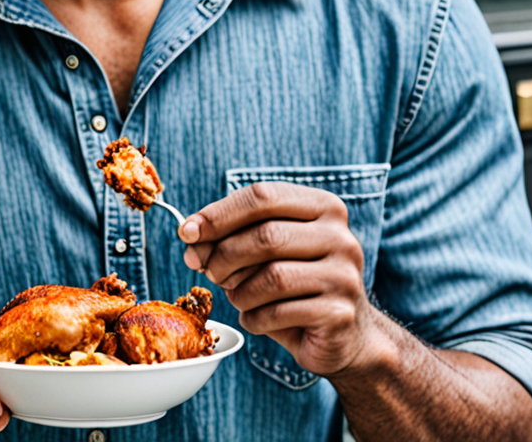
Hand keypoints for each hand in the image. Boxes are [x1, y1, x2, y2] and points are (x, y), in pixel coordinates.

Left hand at [180, 182, 376, 378]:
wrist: (344, 334)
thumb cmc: (295, 282)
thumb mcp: (266, 250)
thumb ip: (232, 235)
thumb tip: (191, 236)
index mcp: (322, 206)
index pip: (262, 196)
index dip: (219, 214)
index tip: (187, 232)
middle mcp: (339, 235)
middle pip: (266, 235)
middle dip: (224, 255)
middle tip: (206, 270)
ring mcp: (343, 275)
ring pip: (272, 276)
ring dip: (239, 291)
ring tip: (237, 296)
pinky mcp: (339, 314)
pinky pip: (278, 313)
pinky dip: (254, 318)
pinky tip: (255, 318)